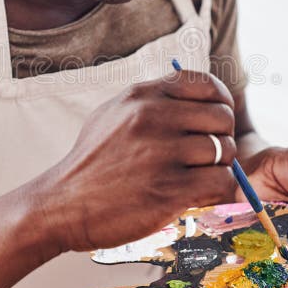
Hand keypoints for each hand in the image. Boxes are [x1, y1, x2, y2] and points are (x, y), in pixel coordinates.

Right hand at [36, 71, 239, 252]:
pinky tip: (198, 196)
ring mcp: (162, 153)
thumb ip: (151, 101)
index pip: (204, 83)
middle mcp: (153, 118)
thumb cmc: (91, 163)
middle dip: (222, 138)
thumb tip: (195, 96)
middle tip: (208, 157)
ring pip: (225, 151)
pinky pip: (221, 182)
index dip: (219, 101)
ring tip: (197, 179)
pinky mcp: (170, 190)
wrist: (62, 205)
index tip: (215, 120)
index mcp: (142, 96)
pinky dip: (218, 191)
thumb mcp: (113, 114)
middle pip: (222, 118)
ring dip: (218, 168)